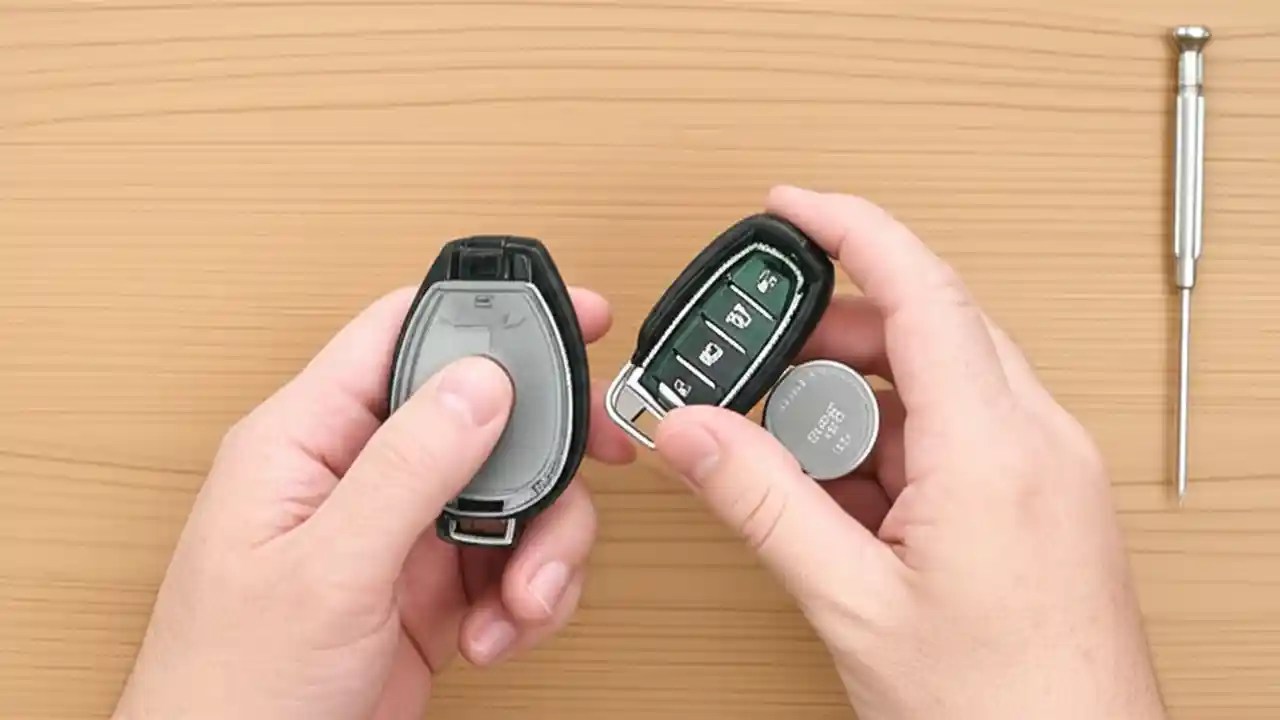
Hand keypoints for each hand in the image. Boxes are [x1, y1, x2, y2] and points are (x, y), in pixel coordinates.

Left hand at [113, 287, 634, 719]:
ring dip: (542, 544)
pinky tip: (499, 631)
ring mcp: (398, 531)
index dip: (489, 313)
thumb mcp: (327, 569)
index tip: (570, 317)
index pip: (403, 334)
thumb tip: (482, 381)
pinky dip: (527, 596)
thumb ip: (406, 468)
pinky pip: (511, 559)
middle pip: (481, 415)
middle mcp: (357, 474)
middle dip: (545, 448)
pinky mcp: (431, 587)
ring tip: (523, 598)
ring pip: (511, 493)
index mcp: (307, 440)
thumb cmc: (231, 689)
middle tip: (599, 458)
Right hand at [655, 186, 1164, 719]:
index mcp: (993, 450)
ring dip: (856, 401)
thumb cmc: (1002, 708)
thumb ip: (762, 503)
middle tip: (755, 370)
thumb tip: (691, 432)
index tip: (789, 204)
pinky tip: (843, 498)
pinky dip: (890, 445)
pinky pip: (957, 431)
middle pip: (922, 329)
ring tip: (790, 453)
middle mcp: (1034, 441)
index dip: (848, 227)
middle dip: (829, 337)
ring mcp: (1044, 468)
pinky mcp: (1040, 496)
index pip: (919, 290)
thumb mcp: (853, 603)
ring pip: (937, 381)